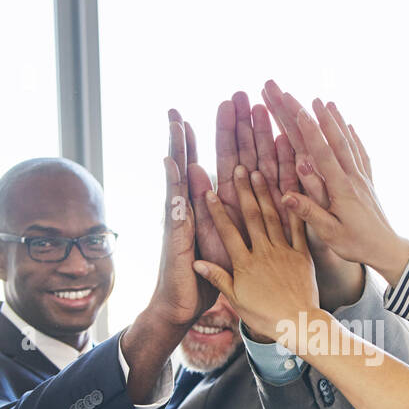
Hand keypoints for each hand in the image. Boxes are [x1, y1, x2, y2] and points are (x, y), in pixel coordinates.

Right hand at [148, 110, 217, 327]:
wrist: (177, 310)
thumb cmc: (200, 284)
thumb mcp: (224, 253)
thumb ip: (226, 227)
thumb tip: (229, 204)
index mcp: (210, 212)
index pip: (221, 168)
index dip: (228, 142)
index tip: (235, 114)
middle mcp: (193, 211)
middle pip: (205, 162)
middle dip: (210, 131)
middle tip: (213, 98)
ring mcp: (184, 221)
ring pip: (187, 177)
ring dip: (184, 146)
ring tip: (178, 118)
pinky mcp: (179, 237)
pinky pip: (180, 206)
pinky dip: (177, 184)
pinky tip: (173, 163)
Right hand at [192, 164, 319, 344]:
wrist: (298, 324)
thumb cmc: (265, 316)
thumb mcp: (236, 301)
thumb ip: (218, 278)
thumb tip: (197, 263)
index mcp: (245, 264)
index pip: (227, 232)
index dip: (217, 211)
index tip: (209, 191)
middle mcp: (263, 253)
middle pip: (251, 217)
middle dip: (243, 191)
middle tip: (237, 169)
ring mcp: (284, 252)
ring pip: (273, 217)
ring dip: (265, 193)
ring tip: (258, 173)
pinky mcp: (302, 255)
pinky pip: (299, 229)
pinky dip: (295, 210)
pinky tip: (291, 192)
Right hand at [263, 80, 367, 307]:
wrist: (387, 249)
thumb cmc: (357, 244)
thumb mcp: (330, 234)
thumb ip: (310, 212)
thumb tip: (286, 195)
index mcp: (342, 190)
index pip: (324, 155)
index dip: (312, 133)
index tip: (300, 112)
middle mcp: (354, 178)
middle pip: (335, 142)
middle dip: (320, 118)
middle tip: (308, 98)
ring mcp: (362, 178)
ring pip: (349, 143)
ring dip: (336, 121)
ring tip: (326, 102)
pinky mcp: (367, 181)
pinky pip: (361, 153)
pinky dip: (353, 136)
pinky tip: (349, 125)